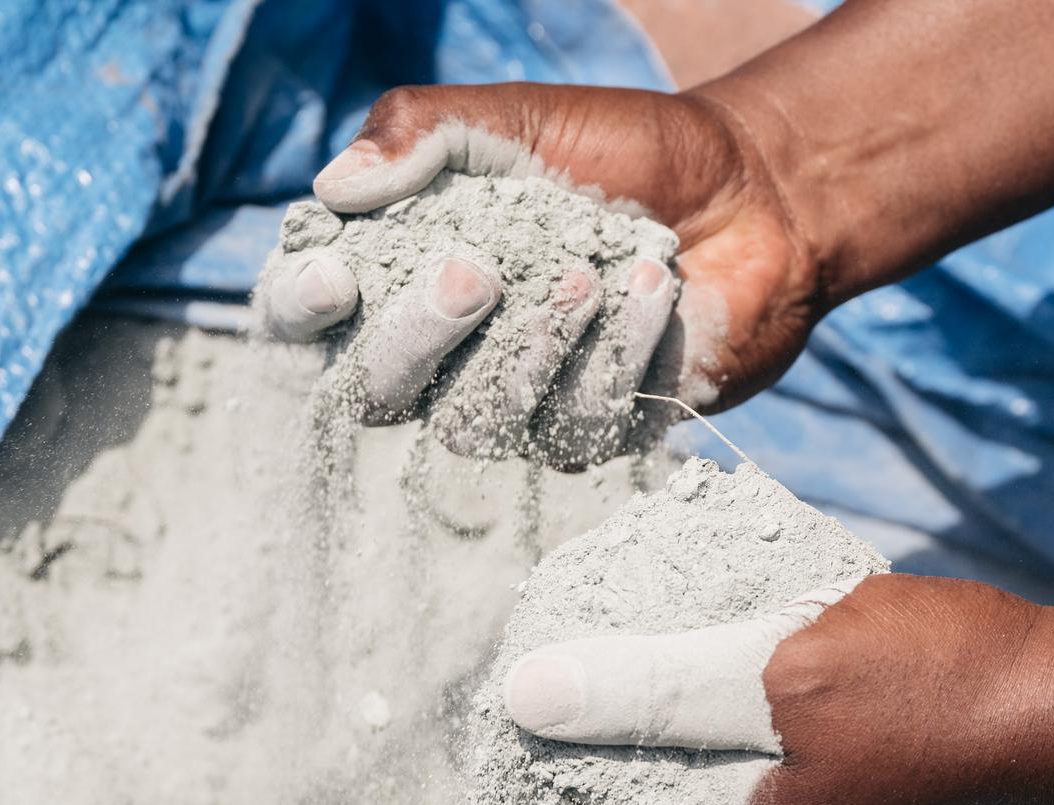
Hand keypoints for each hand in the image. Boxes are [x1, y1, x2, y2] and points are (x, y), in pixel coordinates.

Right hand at [260, 83, 827, 467]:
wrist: (751, 194)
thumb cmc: (621, 152)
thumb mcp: (517, 118)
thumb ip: (422, 133)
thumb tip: (336, 187)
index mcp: (399, 274)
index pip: (307, 319)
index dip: (302, 310)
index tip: (334, 278)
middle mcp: (440, 356)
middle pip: (378, 390)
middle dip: (419, 335)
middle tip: (472, 273)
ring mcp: (512, 407)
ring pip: (475, 422)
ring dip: (530, 345)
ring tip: (588, 267)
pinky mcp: (588, 437)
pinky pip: (574, 424)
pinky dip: (614, 348)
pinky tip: (650, 280)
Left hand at [504, 574, 1053, 804]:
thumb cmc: (928, 691)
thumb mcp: (774, 678)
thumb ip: (649, 690)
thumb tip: (524, 694)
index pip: (586, 798)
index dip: (539, 728)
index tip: (507, 652)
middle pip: (627, 759)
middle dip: (591, 687)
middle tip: (557, 603)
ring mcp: (785, 791)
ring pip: (681, 724)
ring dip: (652, 662)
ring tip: (611, 590)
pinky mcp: (818, 748)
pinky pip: (734, 705)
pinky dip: (710, 655)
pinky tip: (695, 599)